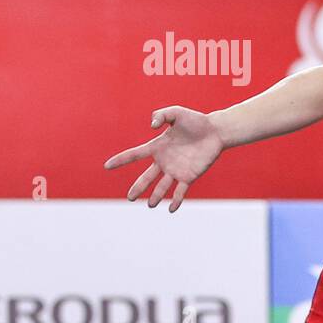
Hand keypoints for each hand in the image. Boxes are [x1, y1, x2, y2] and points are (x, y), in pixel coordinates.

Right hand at [104, 106, 223, 211]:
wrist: (215, 131)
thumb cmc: (195, 120)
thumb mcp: (175, 113)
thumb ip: (161, 115)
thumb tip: (152, 126)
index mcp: (157, 147)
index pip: (135, 154)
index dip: (121, 160)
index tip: (107, 166)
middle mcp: (164, 161)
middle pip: (147, 177)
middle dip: (138, 188)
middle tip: (130, 199)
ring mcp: (176, 170)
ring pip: (162, 187)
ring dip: (156, 197)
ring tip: (150, 206)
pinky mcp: (190, 176)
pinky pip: (180, 191)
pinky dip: (176, 200)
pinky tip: (171, 209)